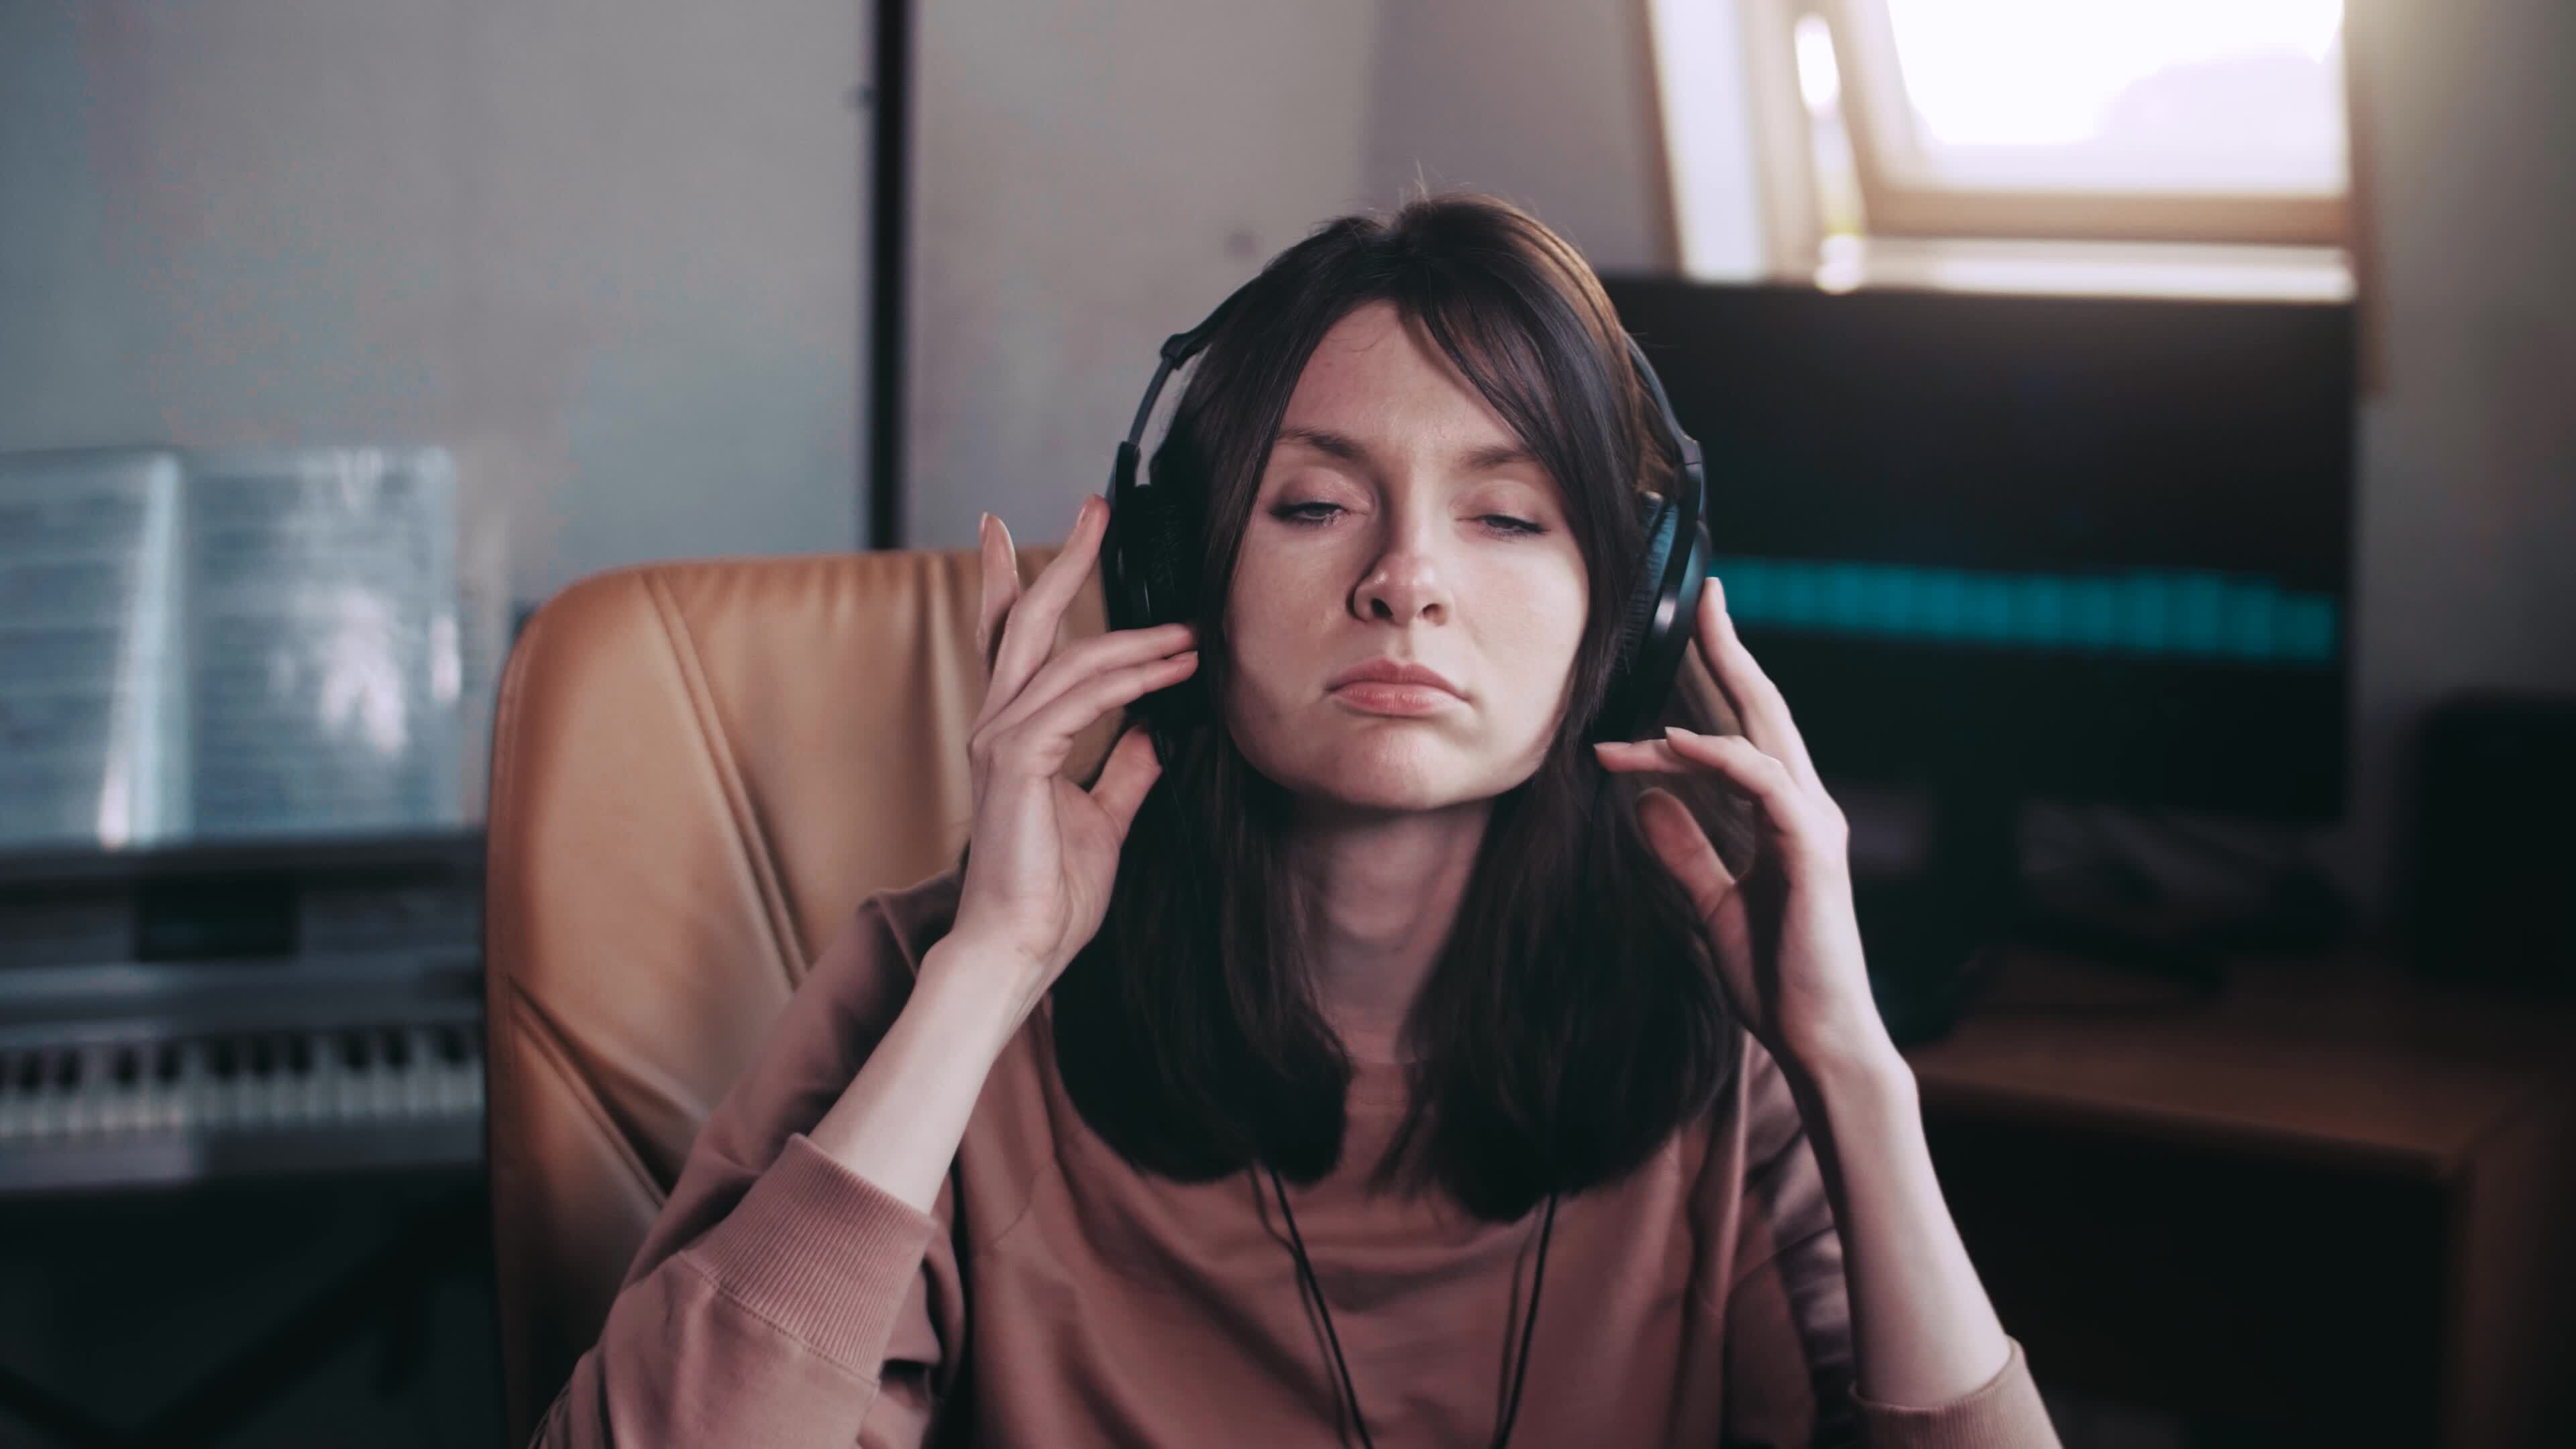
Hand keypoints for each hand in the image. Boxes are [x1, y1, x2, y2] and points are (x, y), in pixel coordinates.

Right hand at [943, 496, 1198, 1020]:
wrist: (1021, 950)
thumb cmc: (1052, 894)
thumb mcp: (1106, 818)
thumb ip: (1128, 768)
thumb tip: (1159, 728)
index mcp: (1012, 733)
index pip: (1008, 641)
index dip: (1008, 580)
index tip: (1011, 529)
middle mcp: (998, 725)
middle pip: (1023, 619)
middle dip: (1064, 559)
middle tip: (1097, 506)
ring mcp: (1001, 740)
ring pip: (1065, 655)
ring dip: (1135, 635)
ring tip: (1192, 630)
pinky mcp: (1017, 762)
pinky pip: (1079, 699)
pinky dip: (1130, 677)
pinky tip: (1174, 670)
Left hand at [1592, 578, 1889, 1072]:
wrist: (1816, 1035)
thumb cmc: (1774, 976)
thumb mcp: (1710, 903)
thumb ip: (1682, 851)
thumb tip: (1646, 799)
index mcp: (1783, 817)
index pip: (1744, 734)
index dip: (1708, 692)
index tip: (1655, 676)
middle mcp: (1804, 807)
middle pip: (1765, 711)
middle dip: (1731, 652)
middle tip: (1702, 597)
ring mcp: (1813, 825)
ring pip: (1760, 737)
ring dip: (1699, 707)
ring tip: (1651, 677)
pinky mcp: (1810, 849)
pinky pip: (1762, 782)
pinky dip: (1717, 756)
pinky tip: (1673, 743)